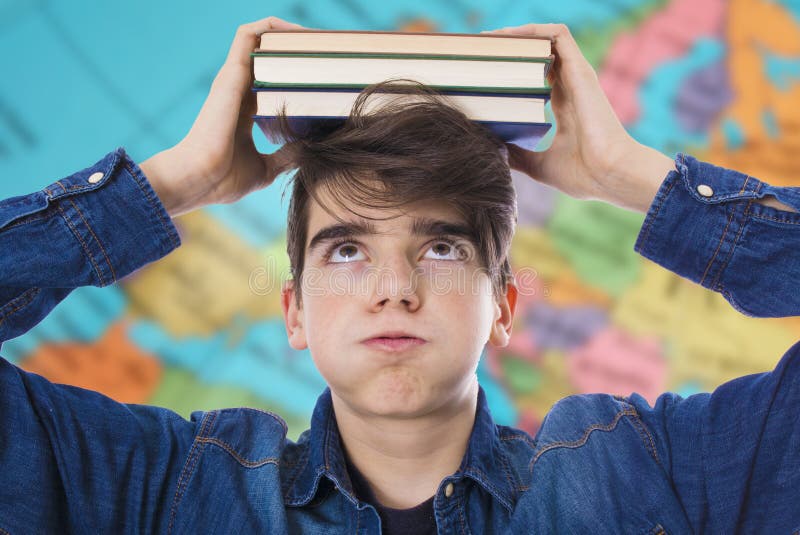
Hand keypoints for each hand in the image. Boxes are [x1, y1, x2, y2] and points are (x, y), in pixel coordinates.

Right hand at [140, 16, 303, 216]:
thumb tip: (311, 150)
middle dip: (297, 50)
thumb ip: (287, 156)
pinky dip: (273, 26)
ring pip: (260, 39)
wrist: (200, 179)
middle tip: (329, 52)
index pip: (271, 82)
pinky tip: (299, 32)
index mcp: (246, 110)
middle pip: (268, 57)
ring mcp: (234, 80)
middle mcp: (239, 90)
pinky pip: (248, 33)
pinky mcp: (232, 73)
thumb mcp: (267, 168)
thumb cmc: (225, 178)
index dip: (294, 74)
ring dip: (289, 32)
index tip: (322, 75)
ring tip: (320, 38)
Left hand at [484, 24, 673, 212]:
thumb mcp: (537, 164)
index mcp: (563, 105)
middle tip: (479, 52)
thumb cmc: (582, 174)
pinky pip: (558, 34)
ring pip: (546, 40)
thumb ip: (516, 153)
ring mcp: (576, 76)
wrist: (609, 174)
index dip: (513, 70)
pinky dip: (533, 30)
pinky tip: (508, 36)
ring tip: (488, 40)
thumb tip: (489, 148)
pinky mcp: (580, 70)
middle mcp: (570, 86)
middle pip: (539, 55)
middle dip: (510, 49)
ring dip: (517, 35)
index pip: (537, 76)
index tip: (485, 72)